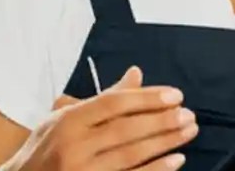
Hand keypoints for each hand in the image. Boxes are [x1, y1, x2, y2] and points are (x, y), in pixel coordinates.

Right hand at [3, 66, 198, 170]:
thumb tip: (136, 74)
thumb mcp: (65, 117)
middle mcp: (75, 145)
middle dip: (161, 121)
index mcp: (68, 120)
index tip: (175, 95)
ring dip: (164, 143)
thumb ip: (102, 99)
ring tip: (188, 132)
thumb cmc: (45, 147)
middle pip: (126, 129)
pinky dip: (154, 170)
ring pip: (131, 155)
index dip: (146, 98)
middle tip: (188, 114)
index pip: (113, 103)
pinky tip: (175, 160)